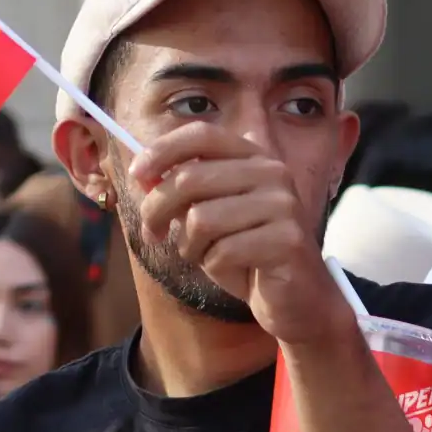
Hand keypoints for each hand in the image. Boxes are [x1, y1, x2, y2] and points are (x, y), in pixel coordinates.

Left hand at [131, 123, 356, 344]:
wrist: (294, 297)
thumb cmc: (244, 253)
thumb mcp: (207, 215)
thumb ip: (181, 193)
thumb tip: (144, 177)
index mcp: (253, 157)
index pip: (201, 135)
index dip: (161, 150)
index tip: (137, 175)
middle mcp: (272, 173)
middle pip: (190, 178)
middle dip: (157, 210)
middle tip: (153, 233)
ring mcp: (283, 205)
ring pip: (201, 219)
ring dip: (189, 245)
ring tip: (204, 255)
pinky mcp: (287, 240)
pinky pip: (222, 251)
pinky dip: (213, 266)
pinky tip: (230, 269)